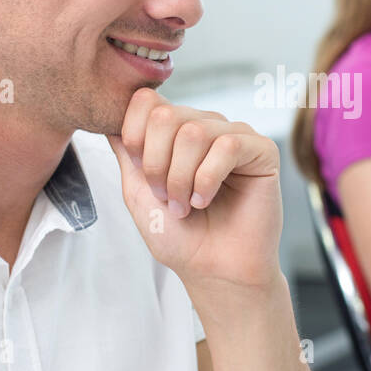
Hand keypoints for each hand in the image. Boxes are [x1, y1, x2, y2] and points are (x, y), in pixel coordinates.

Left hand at [107, 87, 283, 291]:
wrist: (213, 270)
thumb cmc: (180, 237)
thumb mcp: (138, 192)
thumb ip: (126, 152)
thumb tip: (109, 119)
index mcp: (176, 131)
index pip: (147, 100)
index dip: (135, 135)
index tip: (141, 173)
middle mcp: (206, 126)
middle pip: (167, 115)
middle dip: (157, 164)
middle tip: (166, 197)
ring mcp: (235, 136)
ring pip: (195, 132)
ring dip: (181, 178)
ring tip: (186, 205)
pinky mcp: (262, 151)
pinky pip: (228, 146)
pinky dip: (208, 179)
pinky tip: (206, 200)